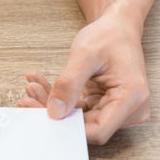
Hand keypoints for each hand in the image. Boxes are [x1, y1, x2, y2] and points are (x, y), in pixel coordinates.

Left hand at [18, 12, 149, 144]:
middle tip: (28, 97)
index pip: (98, 130)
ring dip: (53, 103)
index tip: (42, 116)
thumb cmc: (108, 36)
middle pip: (85, 125)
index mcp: (131, 98)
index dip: (68, 128)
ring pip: (78, 118)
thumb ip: (69, 84)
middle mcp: (129, 109)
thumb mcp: (84, 55)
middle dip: (54, 112)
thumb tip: (54, 112)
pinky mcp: (106, 105)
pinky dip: (60, 98)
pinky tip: (40, 85)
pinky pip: (78, 109)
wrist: (117, 28)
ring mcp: (118, 109)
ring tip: (33, 86)